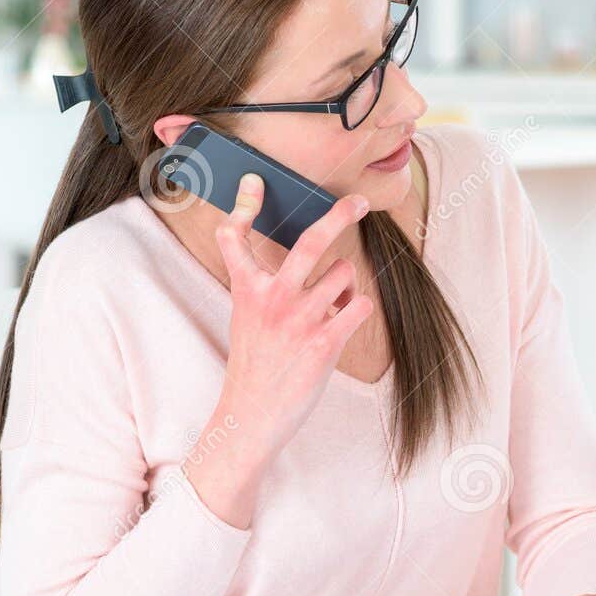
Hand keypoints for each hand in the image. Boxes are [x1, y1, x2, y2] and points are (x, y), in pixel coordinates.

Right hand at [184, 174, 373, 526]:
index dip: (243, 207)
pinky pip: (359, 306)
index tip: (253, 181)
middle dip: (339, 214)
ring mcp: (299, 318)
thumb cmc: (254, 362)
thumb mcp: (245, 316)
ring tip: (330, 307)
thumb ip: (259, 282)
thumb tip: (302, 258)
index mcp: (247, 289)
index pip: (235, 237)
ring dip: (346, 287)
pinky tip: (341, 323)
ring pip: (344, 275)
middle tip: (358, 201)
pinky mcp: (324, 341)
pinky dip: (357, 310)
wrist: (252, 414)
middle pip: (310, 241)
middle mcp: (272, 297)